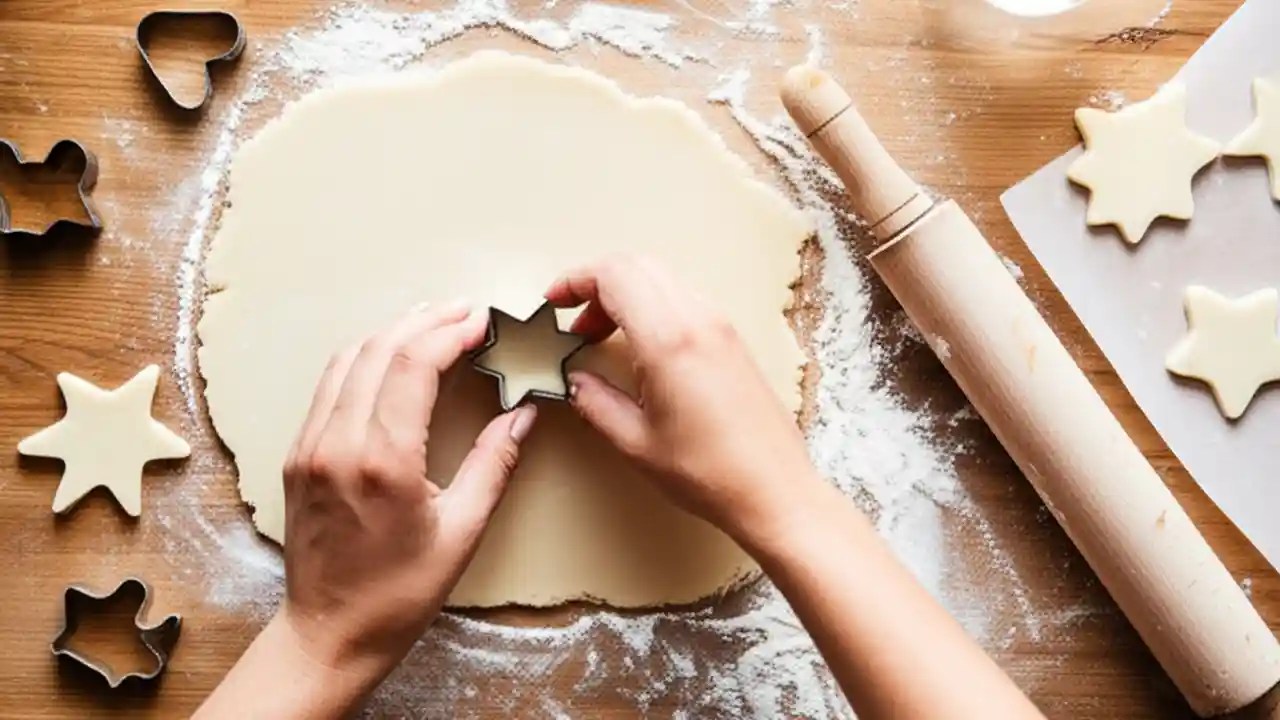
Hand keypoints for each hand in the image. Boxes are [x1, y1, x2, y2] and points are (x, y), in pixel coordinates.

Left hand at [276, 301, 536, 687]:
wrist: (330, 633)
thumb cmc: (399, 594)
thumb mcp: (462, 532)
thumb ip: (495, 464)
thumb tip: (523, 413)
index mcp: (381, 462)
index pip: (412, 366)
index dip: (450, 333)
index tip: (482, 322)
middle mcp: (336, 444)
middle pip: (377, 350)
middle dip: (424, 321)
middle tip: (465, 311)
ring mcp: (309, 447)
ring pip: (346, 361)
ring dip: (390, 333)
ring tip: (432, 322)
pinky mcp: (297, 456)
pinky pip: (329, 387)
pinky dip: (363, 359)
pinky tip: (391, 358)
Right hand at [545, 255, 820, 543]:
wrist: (775, 490)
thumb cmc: (712, 473)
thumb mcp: (636, 442)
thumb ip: (595, 402)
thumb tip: (576, 381)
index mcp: (669, 340)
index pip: (614, 275)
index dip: (575, 280)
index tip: (554, 302)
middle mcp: (699, 320)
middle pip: (637, 265)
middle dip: (597, 284)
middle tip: (575, 323)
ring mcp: (721, 326)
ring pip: (662, 279)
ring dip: (626, 295)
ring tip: (602, 337)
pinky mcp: (733, 340)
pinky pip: (684, 300)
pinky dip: (652, 307)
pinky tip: (640, 347)